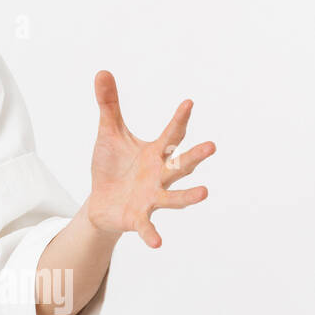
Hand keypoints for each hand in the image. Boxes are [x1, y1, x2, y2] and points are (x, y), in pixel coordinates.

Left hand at [87, 70, 215, 247]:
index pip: (171, 134)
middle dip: (195, 156)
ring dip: (188, 196)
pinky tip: (158, 243)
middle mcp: (159, 176)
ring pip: (174, 198)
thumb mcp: (108, 134)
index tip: (188, 102)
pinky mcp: (138, 217)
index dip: (180, 119)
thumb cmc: (112, 166)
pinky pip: (147, 227)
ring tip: (205, 193)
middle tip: (212, 146)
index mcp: (155, 153)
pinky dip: (152, 234)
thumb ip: (109, 105)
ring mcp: (152, 198)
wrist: (102, 202)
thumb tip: (102, 72)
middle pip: (181, 165)